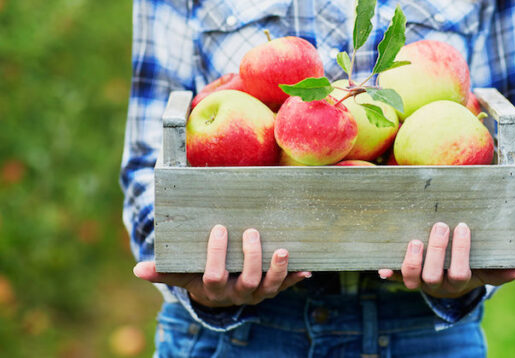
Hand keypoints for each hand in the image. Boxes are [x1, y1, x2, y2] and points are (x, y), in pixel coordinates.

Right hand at [133, 225, 310, 306]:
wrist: (220, 294)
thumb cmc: (200, 275)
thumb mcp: (183, 273)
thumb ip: (165, 270)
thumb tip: (138, 269)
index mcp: (214, 289)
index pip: (214, 275)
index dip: (216, 255)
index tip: (219, 229)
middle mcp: (237, 295)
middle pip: (246, 281)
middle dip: (251, 258)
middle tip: (252, 232)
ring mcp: (257, 293)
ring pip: (270, 286)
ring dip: (278, 270)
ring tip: (282, 250)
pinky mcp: (273, 288)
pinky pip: (287, 285)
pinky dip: (297, 277)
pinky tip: (308, 268)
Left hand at [379, 222, 514, 298]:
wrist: (446, 276)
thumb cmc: (470, 266)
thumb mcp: (487, 268)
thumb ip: (504, 270)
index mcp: (458, 282)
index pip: (461, 272)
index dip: (460, 252)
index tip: (462, 227)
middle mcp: (437, 284)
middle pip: (434, 276)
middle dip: (437, 251)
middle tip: (440, 226)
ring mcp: (418, 280)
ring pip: (411, 279)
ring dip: (411, 261)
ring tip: (414, 240)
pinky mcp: (401, 274)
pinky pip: (392, 275)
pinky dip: (387, 271)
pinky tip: (382, 266)